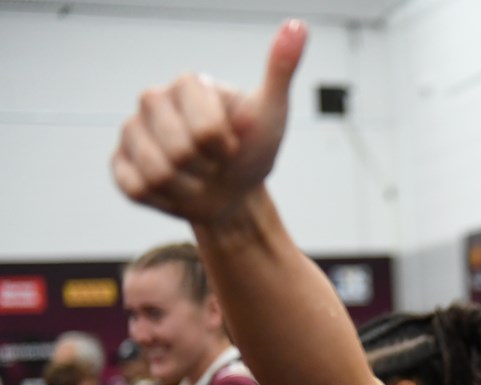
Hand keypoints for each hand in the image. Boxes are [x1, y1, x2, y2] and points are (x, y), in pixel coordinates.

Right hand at [111, 20, 307, 223]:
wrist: (234, 192)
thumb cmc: (252, 149)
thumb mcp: (272, 113)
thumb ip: (281, 68)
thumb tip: (298, 25)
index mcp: (188, 84)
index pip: (206, 130)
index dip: (225, 148)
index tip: (232, 143)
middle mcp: (153, 100)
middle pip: (180, 152)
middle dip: (207, 169)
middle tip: (215, 163)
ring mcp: (132, 130)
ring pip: (157, 173)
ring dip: (188, 187)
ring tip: (198, 175)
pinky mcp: (119, 163)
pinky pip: (135, 188)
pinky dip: (164, 198)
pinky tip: (176, 186)